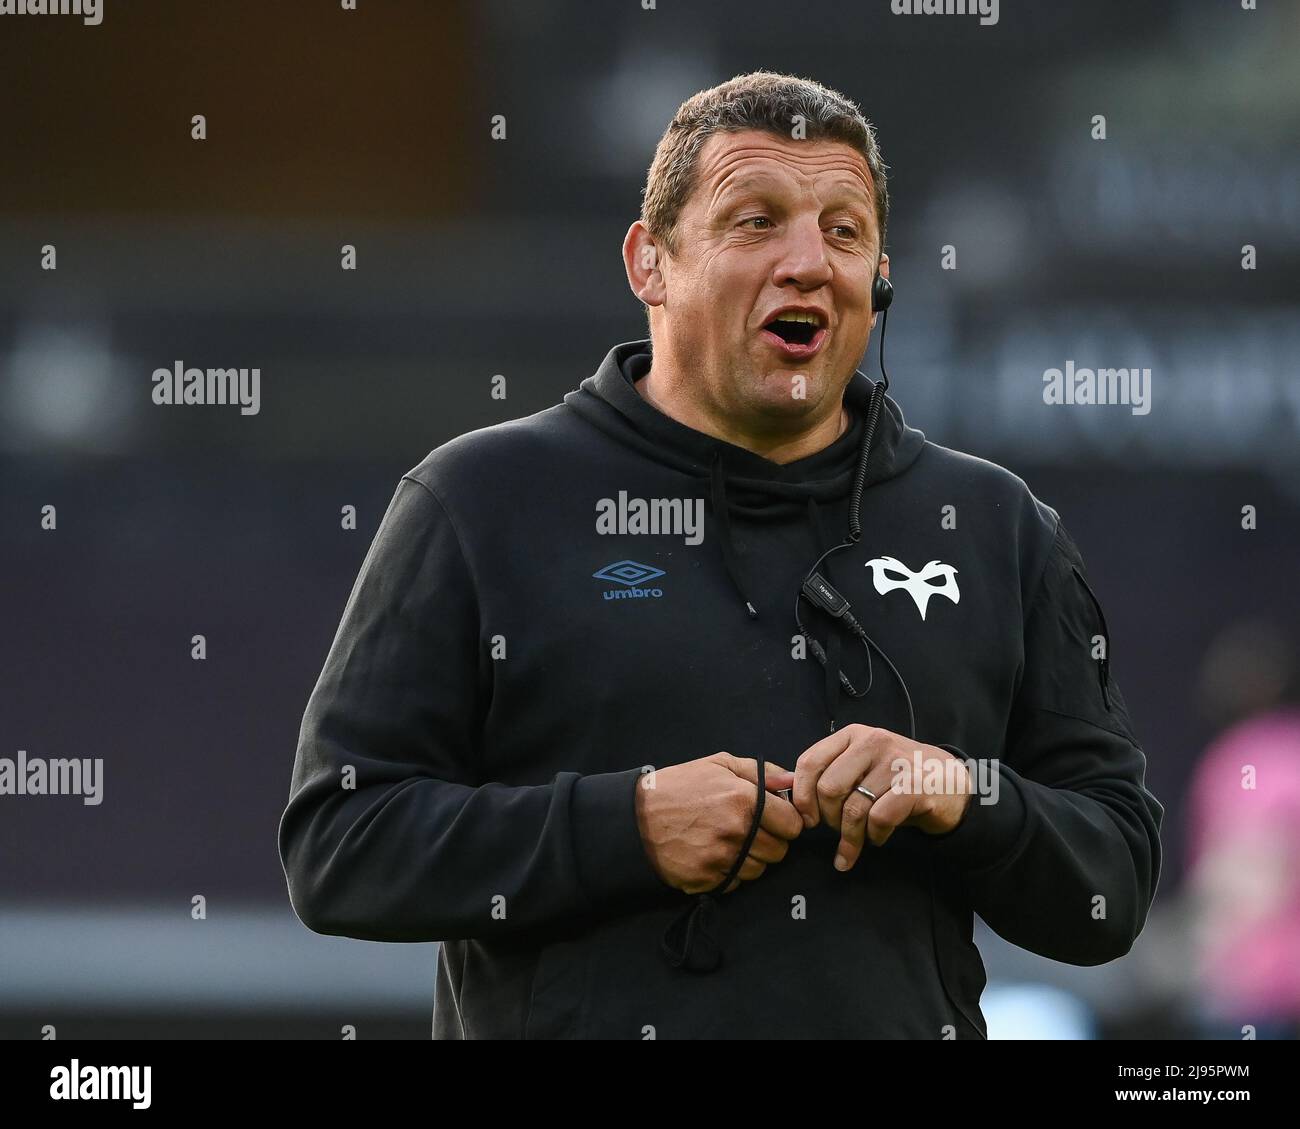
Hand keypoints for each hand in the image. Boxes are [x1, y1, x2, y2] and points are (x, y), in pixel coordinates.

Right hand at [635, 752, 802, 894]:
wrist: (635, 817)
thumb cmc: (679, 787)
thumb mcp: (718, 765)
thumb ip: (761, 772)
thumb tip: (792, 780)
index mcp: (744, 799)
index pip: (792, 825)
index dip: (786, 821)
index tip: (774, 819)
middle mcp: (736, 831)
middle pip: (779, 851)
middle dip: (769, 841)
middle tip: (747, 829)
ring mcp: (721, 858)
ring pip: (759, 870)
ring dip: (750, 858)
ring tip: (726, 840)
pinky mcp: (707, 880)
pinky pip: (735, 882)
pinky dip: (728, 872)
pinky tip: (711, 854)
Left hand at [792, 724, 971, 871]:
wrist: (949, 782)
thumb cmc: (895, 778)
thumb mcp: (860, 767)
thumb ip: (826, 773)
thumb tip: (779, 788)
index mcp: (852, 735)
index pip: (810, 762)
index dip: (802, 796)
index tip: (808, 819)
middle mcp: (873, 742)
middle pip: (829, 788)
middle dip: (829, 819)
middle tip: (839, 830)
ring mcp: (896, 762)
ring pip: (854, 808)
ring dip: (852, 835)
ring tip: (858, 842)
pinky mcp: (915, 786)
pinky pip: (879, 818)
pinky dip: (875, 835)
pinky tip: (879, 836)